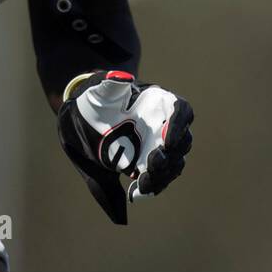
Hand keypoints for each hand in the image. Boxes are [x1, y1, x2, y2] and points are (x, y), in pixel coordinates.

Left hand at [57, 70, 193, 224]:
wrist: (89, 118)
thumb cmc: (100, 97)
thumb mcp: (102, 88)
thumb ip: (112, 83)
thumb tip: (121, 78)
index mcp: (159, 103)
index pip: (181, 110)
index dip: (180, 125)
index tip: (168, 141)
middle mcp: (164, 125)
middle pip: (182, 141)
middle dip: (171, 155)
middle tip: (153, 162)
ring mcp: (158, 146)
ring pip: (173, 163)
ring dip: (163, 175)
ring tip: (143, 184)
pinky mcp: (147, 164)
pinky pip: (158, 178)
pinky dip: (151, 187)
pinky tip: (135, 193)